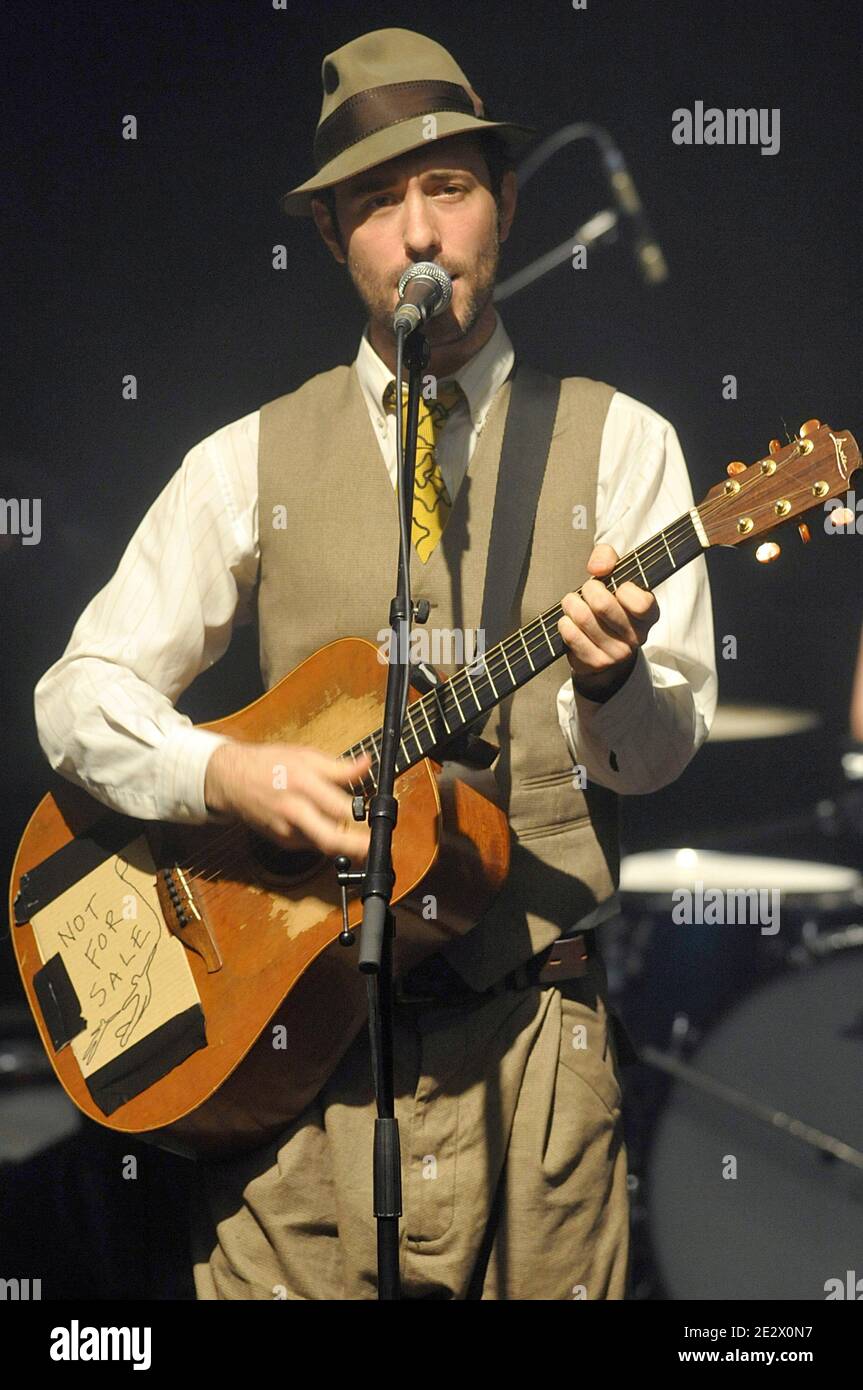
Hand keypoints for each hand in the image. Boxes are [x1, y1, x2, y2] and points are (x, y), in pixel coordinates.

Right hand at [204, 741, 372, 859]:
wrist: (231, 781)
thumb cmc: (269, 764)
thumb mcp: (305, 756)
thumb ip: (339, 766)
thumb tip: (367, 764)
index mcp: (303, 785)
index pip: (340, 807)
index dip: (363, 815)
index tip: (379, 817)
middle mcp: (295, 812)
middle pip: (331, 840)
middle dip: (358, 848)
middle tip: (376, 848)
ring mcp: (287, 832)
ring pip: (324, 845)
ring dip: (344, 844)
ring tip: (361, 841)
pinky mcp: (284, 842)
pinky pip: (312, 844)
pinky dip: (325, 838)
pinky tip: (331, 828)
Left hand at [558, 544, 659, 701]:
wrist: (603, 646)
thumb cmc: (611, 603)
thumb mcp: (615, 574)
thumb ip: (608, 557)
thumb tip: (597, 567)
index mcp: (650, 615)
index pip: (641, 603)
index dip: (623, 590)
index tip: (617, 587)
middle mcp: (638, 637)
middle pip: (602, 605)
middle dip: (589, 589)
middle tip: (588, 589)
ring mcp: (617, 653)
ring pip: (583, 618)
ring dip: (571, 604)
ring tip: (574, 603)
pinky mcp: (596, 663)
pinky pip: (570, 635)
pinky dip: (565, 623)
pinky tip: (570, 622)